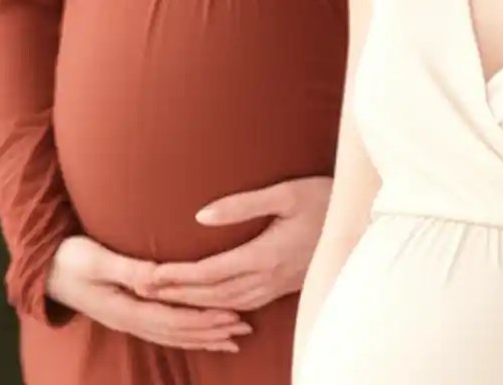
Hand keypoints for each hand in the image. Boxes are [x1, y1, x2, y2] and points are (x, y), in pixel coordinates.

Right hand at [45, 236, 251, 351]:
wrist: (42, 270)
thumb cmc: (68, 258)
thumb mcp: (96, 259)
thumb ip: (128, 269)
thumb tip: (159, 278)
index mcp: (125, 309)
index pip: (173, 319)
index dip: (204, 320)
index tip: (232, 315)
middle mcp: (130, 320)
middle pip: (178, 332)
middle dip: (212, 330)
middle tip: (244, 326)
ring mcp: (128, 320)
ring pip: (173, 335)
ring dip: (204, 336)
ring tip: (234, 336)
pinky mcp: (128, 313)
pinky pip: (163, 330)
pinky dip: (187, 334)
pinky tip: (202, 333)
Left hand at [146, 176, 332, 311]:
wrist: (360, 220)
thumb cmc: (323, 197)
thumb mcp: (285, 193)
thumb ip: (242, 205)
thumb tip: (202, 217)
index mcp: (265, 254)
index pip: (210, 272)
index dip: (177, 277)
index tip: (149, 275)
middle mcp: (269, 276)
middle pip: (212, 294)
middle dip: (176, 293)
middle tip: (142, 289)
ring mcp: (277, 285)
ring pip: (226, 304)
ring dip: (193, 302)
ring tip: (163, 297)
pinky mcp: (283, 286)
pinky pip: (243, 304)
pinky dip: (217, 308)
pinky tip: (204, 305)